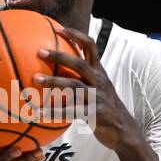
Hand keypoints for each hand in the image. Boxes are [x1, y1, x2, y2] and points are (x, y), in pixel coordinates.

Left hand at [33, 26, 157, 160]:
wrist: (125, 131)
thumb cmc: (105, 108)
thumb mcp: (97, 89)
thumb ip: (81, 79)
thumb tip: (56, 71)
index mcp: (99, 72)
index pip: (90, 46)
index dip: (75, 35)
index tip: (57, 28)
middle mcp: (99, 81)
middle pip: (79, 63)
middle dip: (60, 56)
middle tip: (40, 51)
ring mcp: (98, 97)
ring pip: (74, 86)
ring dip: (53, 82)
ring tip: (35, 79)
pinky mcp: (95, 114)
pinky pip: (72, 112)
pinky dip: (54, 112)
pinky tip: (38, 114)